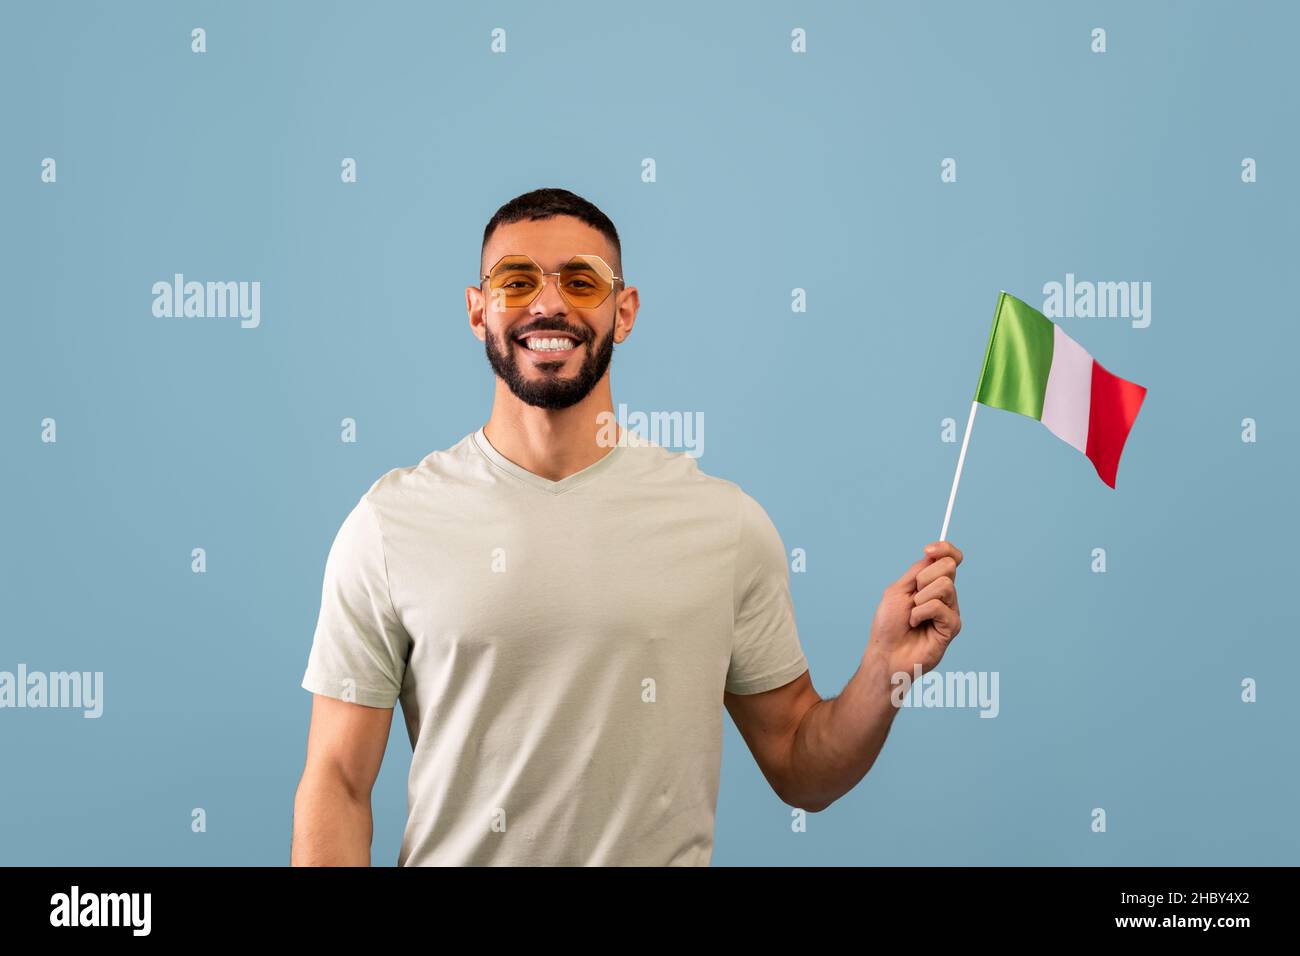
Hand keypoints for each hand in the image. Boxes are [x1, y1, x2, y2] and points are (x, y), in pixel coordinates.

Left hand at [865, 541, 963, 681]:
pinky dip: (921, 613)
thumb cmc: (888, 624)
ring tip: (912, 615)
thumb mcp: (898, 589)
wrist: (886, 652)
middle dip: (924, 578)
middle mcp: (945, 595)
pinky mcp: (952, 627)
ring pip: (945, 585)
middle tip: (912, 596)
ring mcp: (950, 610)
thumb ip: (917, 570)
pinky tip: (916, 624)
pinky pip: (939, 606)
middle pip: (948, 566)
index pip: (950, 558)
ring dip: (920, 599)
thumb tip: (933, 553)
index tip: (929, 549)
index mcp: (932, 583)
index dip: (945, 549)